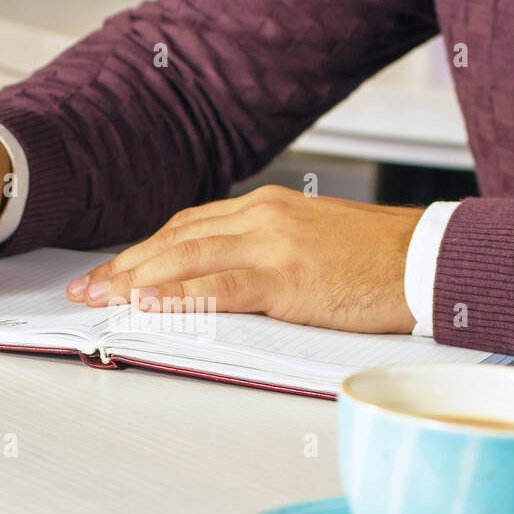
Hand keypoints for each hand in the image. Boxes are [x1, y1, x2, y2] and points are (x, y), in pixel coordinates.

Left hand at [65, 185, 421, 332]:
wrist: (428, 259)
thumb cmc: (377, 259)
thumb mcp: (312, 242)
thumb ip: (268, 251)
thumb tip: (225, 280)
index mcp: (266, 207)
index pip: (187, 227)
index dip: (143, 251)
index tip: (111, 272)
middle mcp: (262, 216)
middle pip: (175, 240)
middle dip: (124, 267)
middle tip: (85, 290)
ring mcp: (272, 245)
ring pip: (185, 260)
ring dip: (135, 282)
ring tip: (99, 300)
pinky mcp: (286, 277)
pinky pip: (218, 287)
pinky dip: (176, 296)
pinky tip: (146, 305)